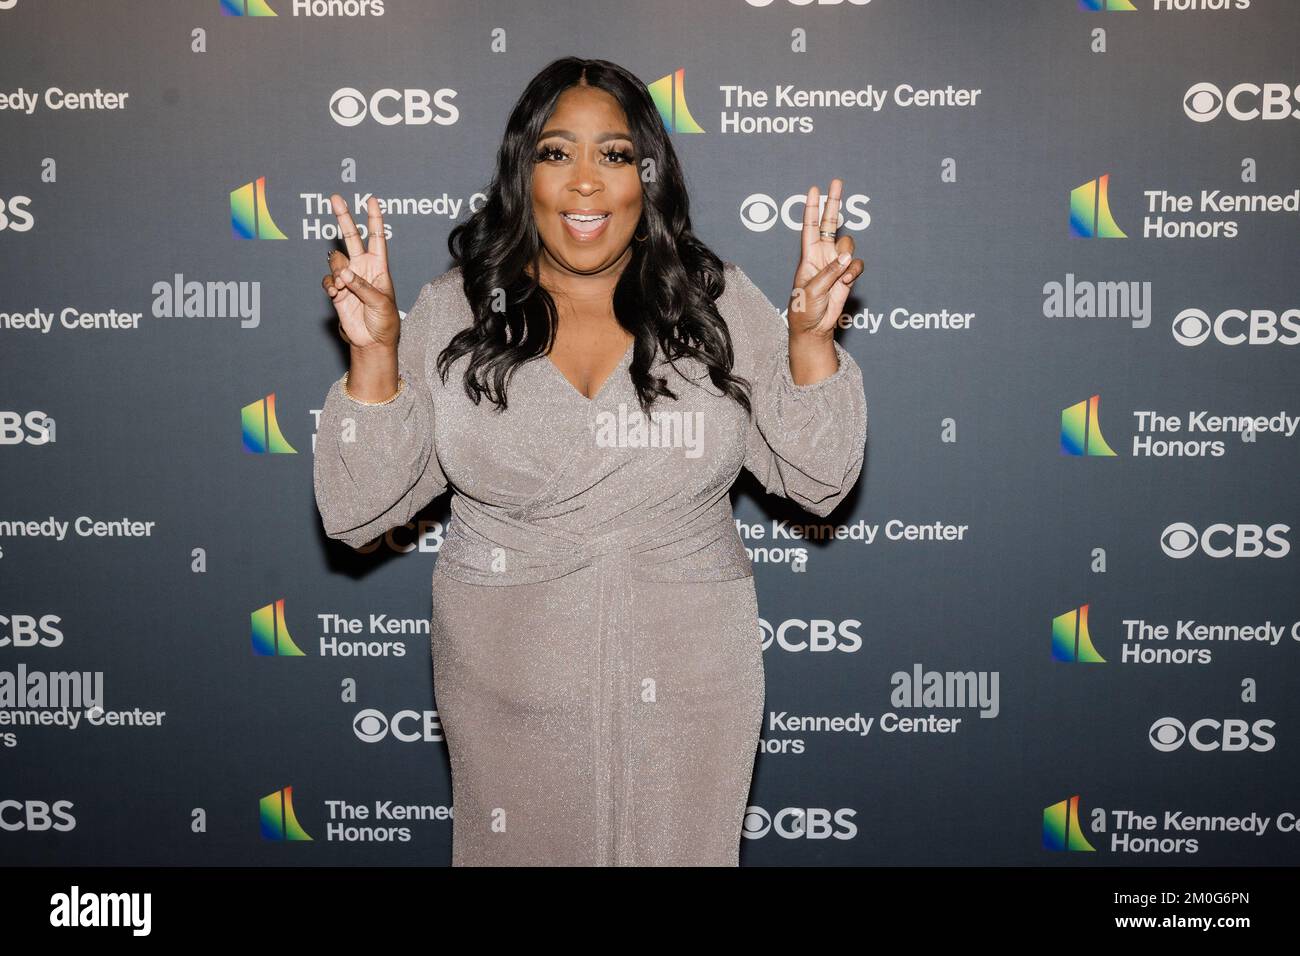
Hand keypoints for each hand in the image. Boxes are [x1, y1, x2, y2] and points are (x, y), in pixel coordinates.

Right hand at [321, 194, 398, 351]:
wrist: (372, 341)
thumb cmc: (385, 321)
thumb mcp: (380, 302)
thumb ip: (362, 286)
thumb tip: (344, 274)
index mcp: (379, 267)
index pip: (377, 237)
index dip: (374, 218)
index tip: (372, 200)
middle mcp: (362, 268)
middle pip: (351, 237)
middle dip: (343, 217)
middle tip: (335, 198)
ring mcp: (348, 278)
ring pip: (336, 261)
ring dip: (338, 271)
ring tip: (343, 286)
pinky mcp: (336, 291)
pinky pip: (328, 280)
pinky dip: (330, 284)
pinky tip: (336, 292)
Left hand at [789, 178, 864, 338]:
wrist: (815, 328)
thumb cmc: (804, 309)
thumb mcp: (812, 290)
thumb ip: (830, 272)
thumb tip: (847, 257)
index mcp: (808, 255)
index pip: (809, 226)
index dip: (811, 208)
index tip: (813, 189)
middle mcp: (823, 255)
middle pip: (829, 223)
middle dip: (833, 203)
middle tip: (836, 182)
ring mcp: (836, 264)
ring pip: (849, 245)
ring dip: (847, 257)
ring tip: (841, 274)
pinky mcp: (848, 275)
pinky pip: (857, 265)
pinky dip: (854, 271)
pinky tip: (847, 281)